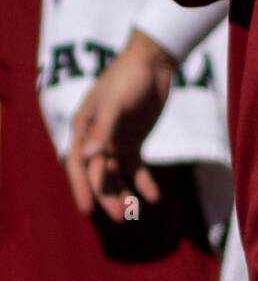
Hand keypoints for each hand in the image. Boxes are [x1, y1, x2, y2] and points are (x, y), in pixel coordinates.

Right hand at [66, 28, 176, 221]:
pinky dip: (144, 182)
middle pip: (99, 174)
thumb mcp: (115, 103)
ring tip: (135, 212)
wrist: (154, 63)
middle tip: (122, 217)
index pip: (79, 163)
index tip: (88, 211)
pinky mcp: (134, 141)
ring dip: (124, 193)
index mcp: (83, 128)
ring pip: (116, 174)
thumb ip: (104, 130)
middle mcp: (96, 138)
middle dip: (108, 196)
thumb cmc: (128, 78)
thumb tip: (89, 156)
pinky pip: (137, 167)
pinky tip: (154, 198)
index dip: (82, 188)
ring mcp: (115, 141)